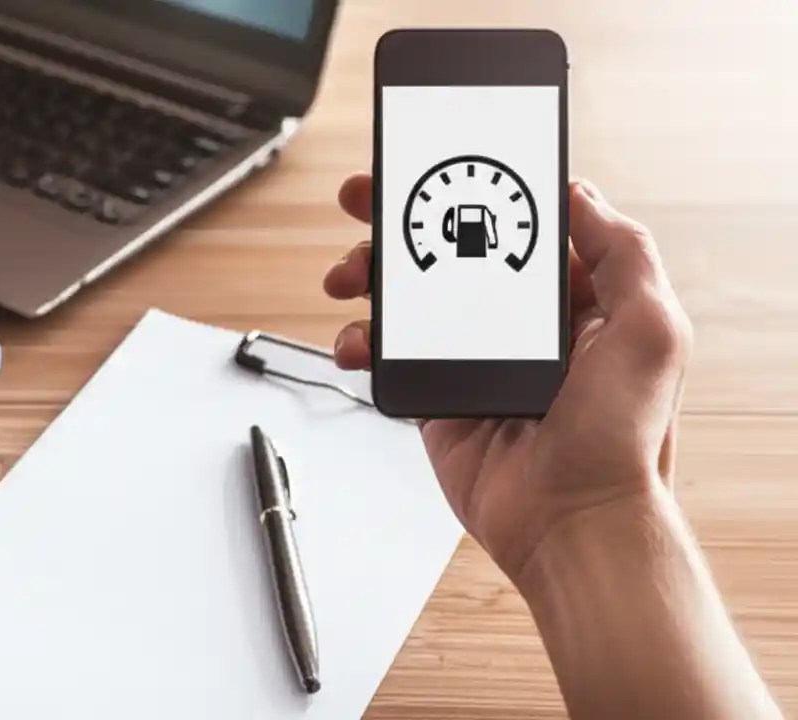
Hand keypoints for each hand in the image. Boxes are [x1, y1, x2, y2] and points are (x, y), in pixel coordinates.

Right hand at [324, 173, 692, 582]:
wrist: (570, 523)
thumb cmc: (623, 441)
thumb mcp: (652, 331)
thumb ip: (625, 253)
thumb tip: (578, 193)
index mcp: (574, 300)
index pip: (518, 225)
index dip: (477, 189)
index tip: (439, 165)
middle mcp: (520, 324)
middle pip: (450, 251)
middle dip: (401, 220)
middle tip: (363, 198)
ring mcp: (473, 359)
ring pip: (409, 298)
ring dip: (370, 275)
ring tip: (348, 275)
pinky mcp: (437, 396)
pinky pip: (388, 355)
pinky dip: (361, 342)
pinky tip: (356, 343)